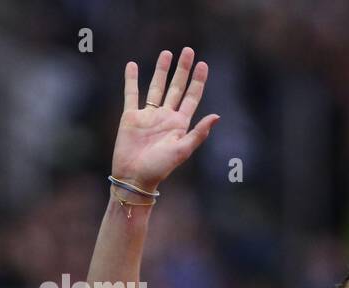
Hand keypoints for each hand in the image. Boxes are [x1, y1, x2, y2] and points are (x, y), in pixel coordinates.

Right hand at [111, 48, 218, 193]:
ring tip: (166, 53)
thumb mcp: (183, 150)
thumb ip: (199, 133)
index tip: (203, 64)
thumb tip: (217, 116)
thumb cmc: (160, 168)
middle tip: (188, 50)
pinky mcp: (131, 117)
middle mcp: (166, 116)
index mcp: (180, 124)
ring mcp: (149, 115)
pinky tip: (132, 66)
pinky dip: (131, 79)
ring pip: (156, 86)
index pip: (192, 97)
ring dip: (161, 70)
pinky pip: (131, 94)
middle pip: (176, 87)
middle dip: (183, 69)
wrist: (135, 177)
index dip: (198, 81)